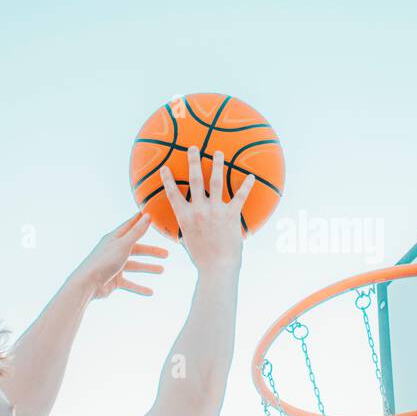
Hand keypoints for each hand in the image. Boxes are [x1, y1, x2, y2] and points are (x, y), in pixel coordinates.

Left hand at [75, 214, 168, 297]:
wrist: (87, 284)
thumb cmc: (103, 262)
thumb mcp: (124, 245)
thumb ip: (137, 231)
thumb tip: (147, 216)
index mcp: (114, 239)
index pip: (130, 226)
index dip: (140, 220)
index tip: (150, 214)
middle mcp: (114, 251)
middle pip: (136, 249)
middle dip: (151, 251)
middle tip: (166, 254)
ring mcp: (114, 266)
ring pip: (134, 266)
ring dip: (147, 268)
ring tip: (162, 270)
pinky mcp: (113, 280)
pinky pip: (129, 283)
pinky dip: (139, 287)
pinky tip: (150, 292)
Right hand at [159, 147, 254, 274]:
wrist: (217, 267)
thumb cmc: (202, 257)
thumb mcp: (188, 240)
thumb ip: (187, 227)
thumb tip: (186, 222)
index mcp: (185, 216)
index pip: (173, 194)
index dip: (167, 179)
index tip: (164, 167)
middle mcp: (198, 210)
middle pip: (194, 180)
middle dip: (193, 162)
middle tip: (193, 148)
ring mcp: (215, 211)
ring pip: (215, 182)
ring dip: (217, 165)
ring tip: (218, 153)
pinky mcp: (231, 215)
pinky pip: (240, 197)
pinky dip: (246, 186)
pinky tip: (251, 177)